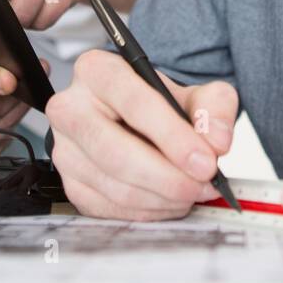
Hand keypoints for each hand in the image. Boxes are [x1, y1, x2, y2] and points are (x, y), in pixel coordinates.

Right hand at [45, 48, 238, 219]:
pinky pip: (109, 208)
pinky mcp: (71, 184)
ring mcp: (65, 150)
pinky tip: (171, 201)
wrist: (137, 124)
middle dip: (167, 176)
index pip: (132, 101)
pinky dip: (148, 212)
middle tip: (203, 184)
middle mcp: (70, 108)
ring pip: (113, 185)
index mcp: (97, 71)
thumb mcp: (194, 93)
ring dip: (162, 197)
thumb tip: (217, 141)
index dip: (172, 135)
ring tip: (193, 191)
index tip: (205, 161)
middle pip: (114, 151)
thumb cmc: (160, 105)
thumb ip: (213, 108)